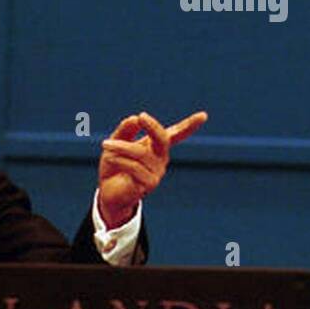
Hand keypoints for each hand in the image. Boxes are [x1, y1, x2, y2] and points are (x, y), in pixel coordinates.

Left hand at [97, 110, 207, 227]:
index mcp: (156, 147)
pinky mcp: (149, 184)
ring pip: (141, 153)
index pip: (177, 134)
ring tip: (105, 144)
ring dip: (121, 147)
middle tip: (141, 116)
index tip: (204, 115)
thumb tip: (134, 118)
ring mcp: (156, 172)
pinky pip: (134, 168)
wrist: (108, 193)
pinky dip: (120, 160)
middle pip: (163, 139)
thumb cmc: (115, 167)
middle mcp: (160, 158)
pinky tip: (109, 157)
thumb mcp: (116, 143)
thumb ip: (125, 130)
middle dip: (153, 127)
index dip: (190, 125)